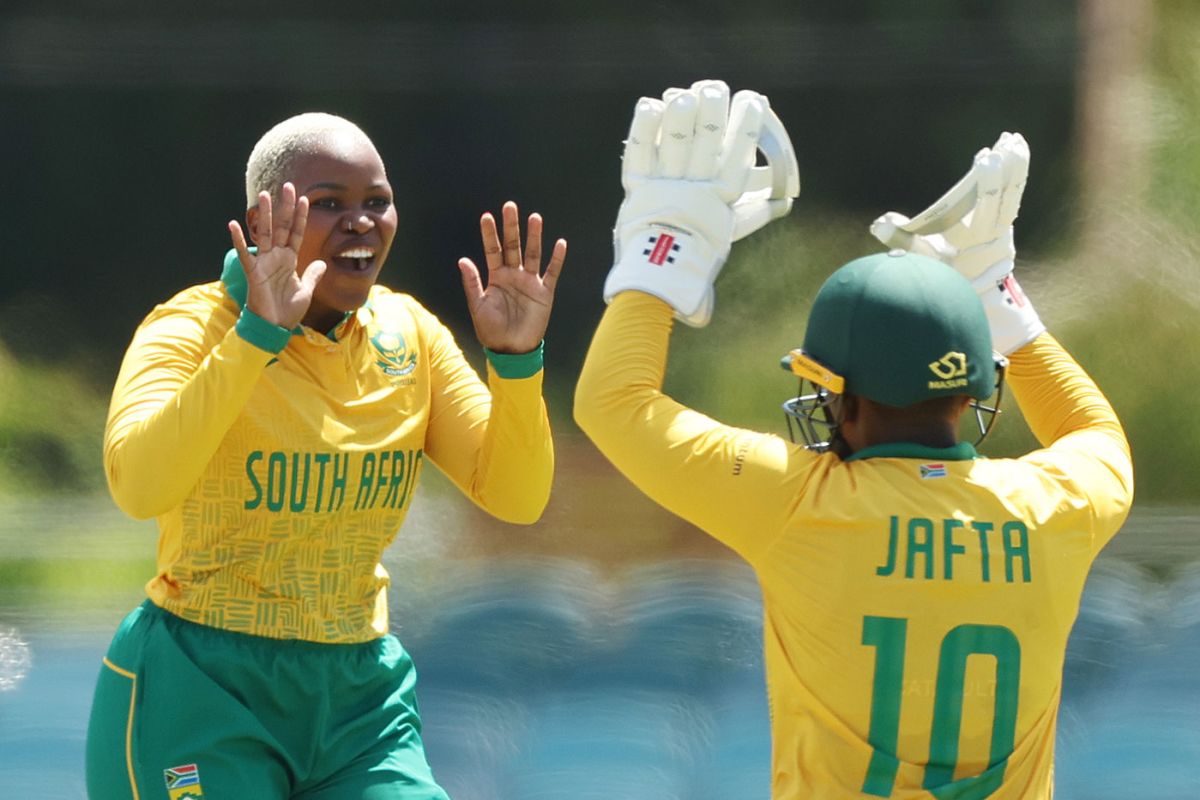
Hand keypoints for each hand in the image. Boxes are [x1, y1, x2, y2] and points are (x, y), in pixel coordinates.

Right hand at [228, 182, 325, 329]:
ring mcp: (264, 262)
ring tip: (264, 195)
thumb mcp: (306, 290)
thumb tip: (323, 263)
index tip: (305, 199)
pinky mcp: (253, 272)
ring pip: (265, 234)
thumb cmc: (287, 310)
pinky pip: (245, 254)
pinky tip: (233, 224)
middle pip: (282, 227)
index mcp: (290, 260)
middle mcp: (276, 257)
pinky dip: (238, 240)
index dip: (301, 217)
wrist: (274, 327)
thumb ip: (313, 275)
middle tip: (288, 186)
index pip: (297, 233)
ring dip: (265, 215)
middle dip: (285, 207)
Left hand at [458, 201, 566, 353]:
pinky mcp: (544, 292)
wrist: (511, 350)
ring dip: (534, 236)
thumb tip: (462, 260)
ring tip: (535, 218)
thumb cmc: (491, 330)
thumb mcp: (477, 306)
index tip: (486, 217)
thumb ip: (472, 283)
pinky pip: (552, 272)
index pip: (492, 250)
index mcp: (496, 277)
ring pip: (532, 254)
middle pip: (513, 246)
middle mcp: (513, 275)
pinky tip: (560, 243)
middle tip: (510, 206)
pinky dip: (557, 259)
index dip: (489, 234)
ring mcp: (530, 282)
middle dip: (511, 227)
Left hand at [606, 79, 798, 326]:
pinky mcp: (637, 188)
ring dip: (681, 113)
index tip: (753, 99)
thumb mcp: (730, 234)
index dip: (746, 123)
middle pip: (707, 138)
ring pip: (675, 141)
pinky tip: (650, 105)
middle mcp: (694, 188)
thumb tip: (784, 202)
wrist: (658, 279)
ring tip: (684, 95)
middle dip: (713, 107)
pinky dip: (644, 128)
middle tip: (714, 88)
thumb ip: (756, 214)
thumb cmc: (697, 259)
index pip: (739, 153)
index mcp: (720, 199)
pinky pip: (640, 152)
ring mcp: (664, 186)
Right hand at [870, 132, 1043, 354]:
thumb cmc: (942, 280)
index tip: (984, 158)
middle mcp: (995, 234)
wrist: (974, 303)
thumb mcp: (920, 263)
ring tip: (1014, 139)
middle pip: (1003, 196)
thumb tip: (879, 223)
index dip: (987, 183)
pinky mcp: (1005, 223)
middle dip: (1001, 169)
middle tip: (1001, 143)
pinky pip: (1014, 195)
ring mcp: (1004, 228)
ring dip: (1015, 166)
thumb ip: (901, 241)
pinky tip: (1015, 152)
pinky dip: (1016, 174)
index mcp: (975, 241)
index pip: (985, 207)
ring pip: (1013, 193)